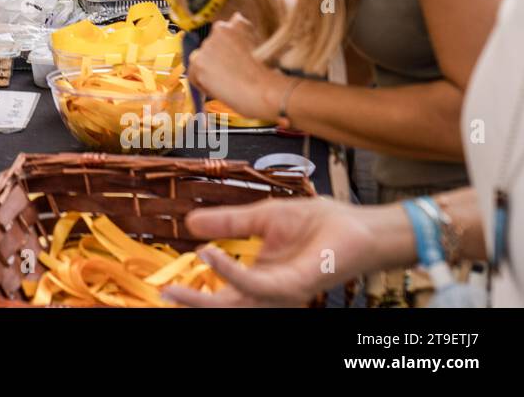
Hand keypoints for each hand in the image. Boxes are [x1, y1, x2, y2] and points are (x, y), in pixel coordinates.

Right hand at [160, 198, 397, 306]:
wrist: (358, 224)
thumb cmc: (318, 223)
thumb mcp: (262, 216)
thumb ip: (229, 222)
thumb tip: (190, 224)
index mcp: (262, 278)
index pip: (224, 294)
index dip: (196, 294)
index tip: (167, 287)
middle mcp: (271, 292)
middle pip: (227, 307)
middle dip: (194, 304)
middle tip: (165, 295)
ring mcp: (284, 292)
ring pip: (239, 303)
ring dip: (206, 295)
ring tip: (178, 283)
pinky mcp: (298, 285)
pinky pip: (258, 285)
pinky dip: (231, 272)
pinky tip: (212, 255)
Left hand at [187, 14, 285, 119]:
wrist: (265, 90)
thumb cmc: (269, 74)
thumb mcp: (261, 44)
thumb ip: (243, 32)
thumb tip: (235, 18)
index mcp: (238, 23)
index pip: (222, 33)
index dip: (227, 51)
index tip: (236, 62)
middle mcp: (220, 29)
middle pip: (210, 48)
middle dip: (217, 62)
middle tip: (234, 75)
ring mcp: (208, 45)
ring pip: (201, 60)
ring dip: (210, 72)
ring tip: (228, 83)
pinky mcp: (199, 62)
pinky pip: (193, 75)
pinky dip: (203, 85)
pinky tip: (220, 90)